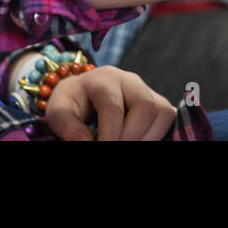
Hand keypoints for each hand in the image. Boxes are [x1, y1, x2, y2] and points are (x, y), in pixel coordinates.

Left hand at [44, 66, 176, 140]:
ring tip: (124, 146)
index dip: (109, 135)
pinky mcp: (158, 103)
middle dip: (131, 136)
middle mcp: (130, 80)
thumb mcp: (59, 113)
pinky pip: (168, 118)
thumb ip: (69, 128)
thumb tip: (88, 144)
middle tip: (114, 148)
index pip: (113, 107)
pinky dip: (156, 135)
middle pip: (144, 106)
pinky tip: (138, 141)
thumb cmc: (71, 104)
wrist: (83, 95)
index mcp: (103, 78)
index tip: (100, 148)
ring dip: (145, 137)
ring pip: (160, 112)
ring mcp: (147, 90)